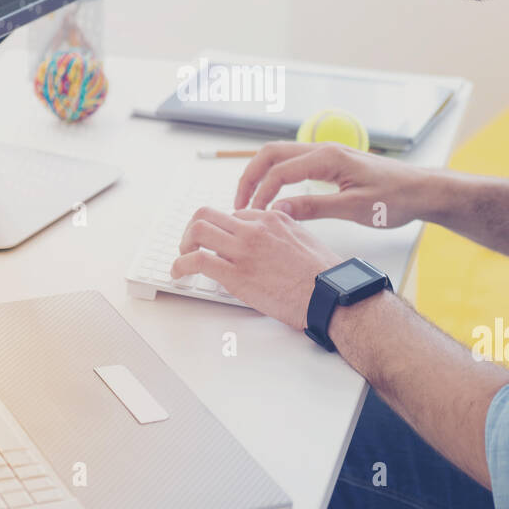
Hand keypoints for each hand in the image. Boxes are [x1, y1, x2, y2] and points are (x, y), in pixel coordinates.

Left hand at [170, 207, 344, 329]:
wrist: (330, 295)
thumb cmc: (323, 274)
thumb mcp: (305, 237)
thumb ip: (284, 229)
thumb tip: (272, 227)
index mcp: (271, 219)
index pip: (233, 215)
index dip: (221, 229)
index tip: (218, 242)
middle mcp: (254, 229)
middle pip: (207, 214)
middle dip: (193, 229)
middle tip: (191, 244)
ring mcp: (243, 251)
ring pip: (197, 231)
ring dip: (184, 244)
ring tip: (183, 257)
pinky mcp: (236, 275)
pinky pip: (198, 261)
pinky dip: (181, 264)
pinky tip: (179, 272)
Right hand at [234, 141, 427, 228]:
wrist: (421, 190)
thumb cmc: (395, 199)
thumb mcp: (353, 208)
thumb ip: (313, 208)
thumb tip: (278, 211)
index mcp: (327, 157)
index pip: (279, 171)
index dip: (260, 193)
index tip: (251, 216)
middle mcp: (323, 149)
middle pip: (271, 154)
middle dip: (250, 177)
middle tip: (239, 205)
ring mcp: (326, 154)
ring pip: (280, 156)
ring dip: (261, 175)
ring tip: (251, 201)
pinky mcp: (330, 162)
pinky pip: (293, 163)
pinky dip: (276, 176)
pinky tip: (275, 197)